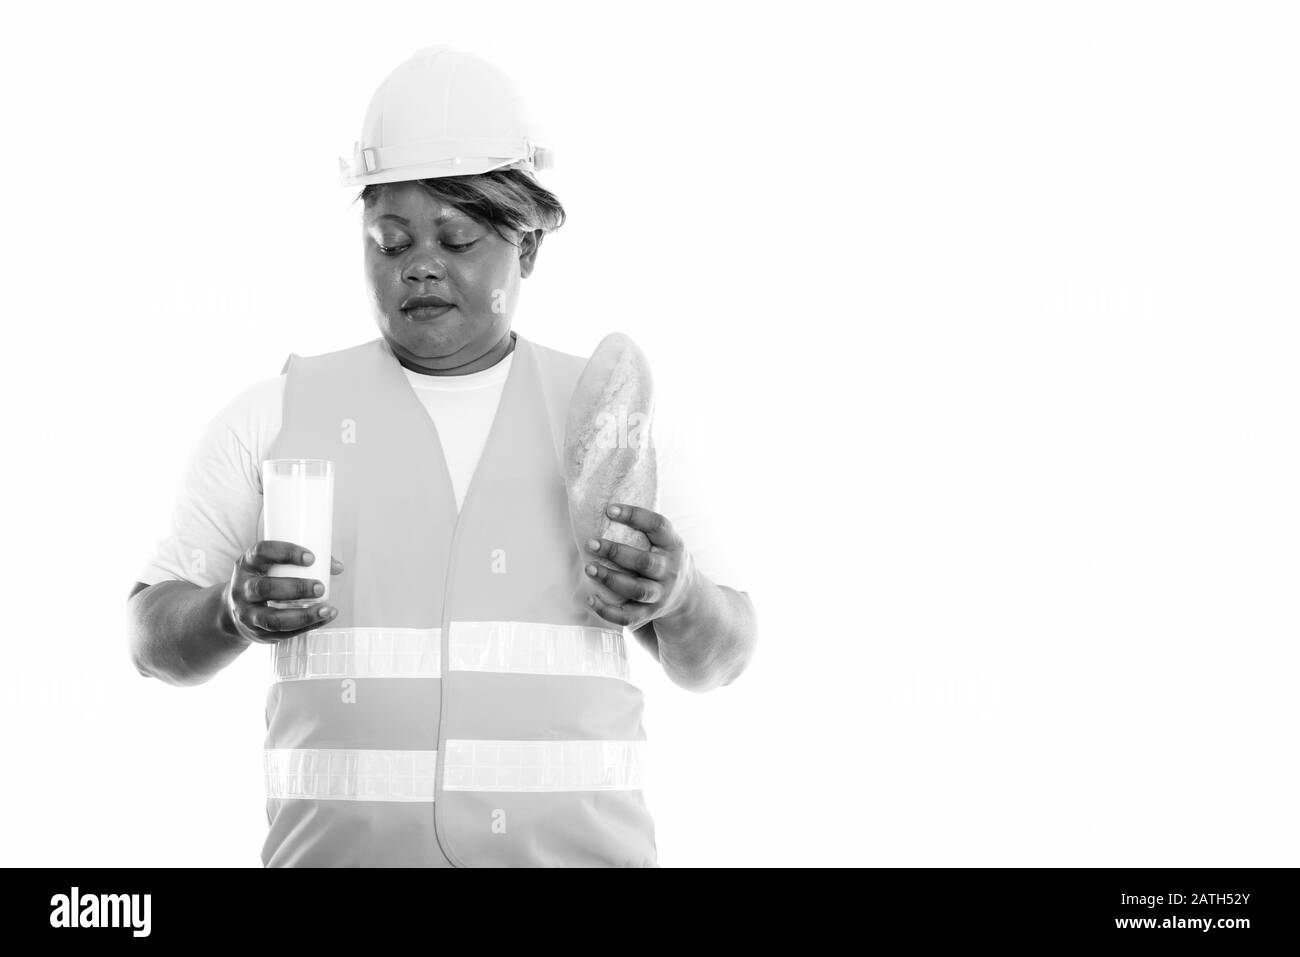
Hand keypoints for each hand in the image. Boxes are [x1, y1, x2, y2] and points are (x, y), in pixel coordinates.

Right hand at [222, 540, 344, 644]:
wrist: (235, 611)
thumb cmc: (264, 580)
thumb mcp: (272, 565)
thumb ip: (304, 562)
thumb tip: (337, 567)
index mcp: (247, 564)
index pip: (261, 552)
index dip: (285, 553)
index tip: (311, 558)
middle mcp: (242, 588)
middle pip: (264, 588)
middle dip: (296, 588)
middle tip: (320, 587)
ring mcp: (247, 613)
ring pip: (272, 618)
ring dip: (303, 615)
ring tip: (327, 608)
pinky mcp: (258, 633)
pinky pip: (283, 633)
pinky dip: (307, 626)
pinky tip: (324, 618)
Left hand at [583, 504, 696, 629]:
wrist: (687, 596)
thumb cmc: (665, 559)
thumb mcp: (666, 541)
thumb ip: (645, 529)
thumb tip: (606, 508)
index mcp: (673, 545)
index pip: (658, 526)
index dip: (635, 516)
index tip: (609, 510)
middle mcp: (669, 570)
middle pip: (644, 562)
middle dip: (615, 552)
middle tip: (591, 543)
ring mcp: (661, 594)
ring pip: (636, 590)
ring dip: (610, 579)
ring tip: (589, 568)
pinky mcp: (650, 613)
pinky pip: (629, 616)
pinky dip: (608, 610)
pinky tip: (591, 599)